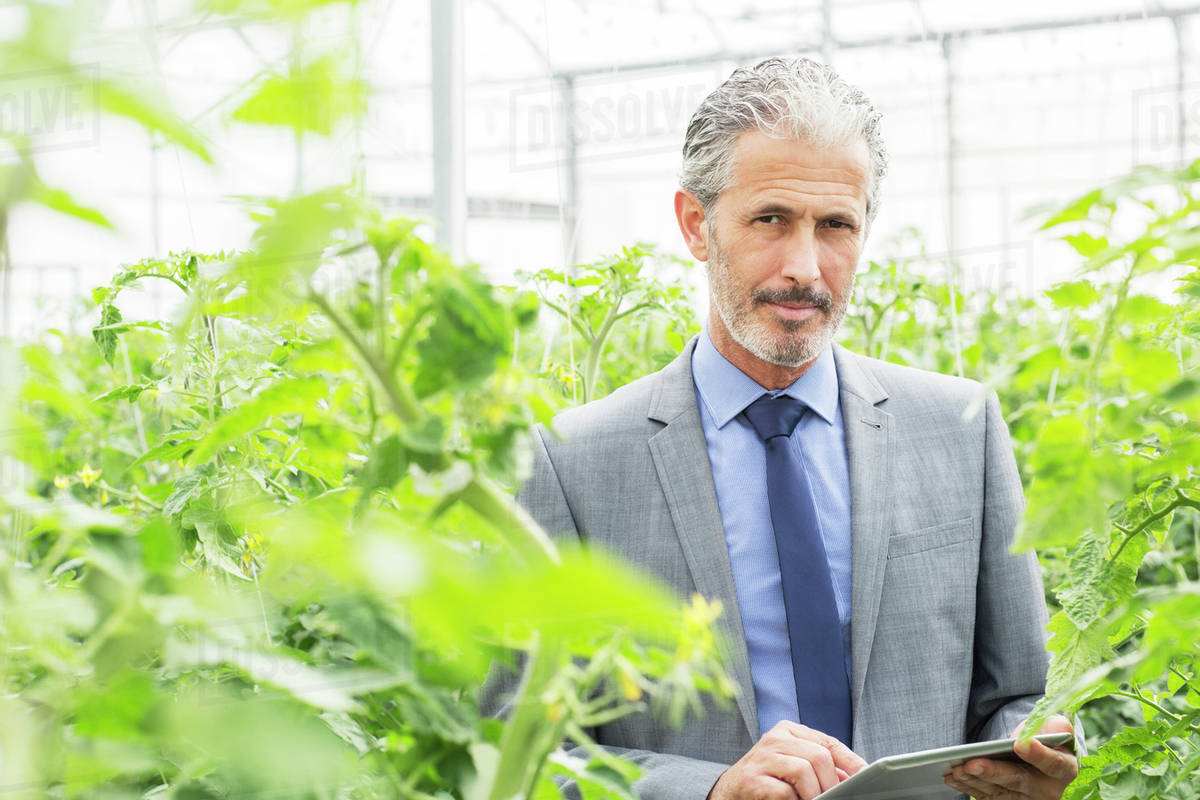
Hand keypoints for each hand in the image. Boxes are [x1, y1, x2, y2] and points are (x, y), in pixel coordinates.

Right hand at [708, 721, 866, 799]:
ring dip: (813, 795)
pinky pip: (785, 792)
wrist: (731, 792)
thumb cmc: (769, 780)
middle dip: (831, 784)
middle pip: (819, 756)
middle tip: (831, 798)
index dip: (851, 762)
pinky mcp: (753, 779)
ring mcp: (762, 757)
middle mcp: (775, 738)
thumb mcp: (795, 766)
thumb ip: (821, 767)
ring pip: (804, 771)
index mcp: (789, 731)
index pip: (829, 743)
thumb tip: (853, 778)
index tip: (866, 777)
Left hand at [945, 715, 1078, 799]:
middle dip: (993, 772)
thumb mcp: (1052, 727)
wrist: (1037, 754)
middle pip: (1020, 781)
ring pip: (1000, 792)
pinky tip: (954, 778)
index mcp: (1064, 768)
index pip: (1053, 764)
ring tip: (957, 769)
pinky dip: (970, 787)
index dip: (1038, 755)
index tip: (1020, 744)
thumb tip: (1050, 731)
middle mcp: (1049, 790)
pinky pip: (989, 798)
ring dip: (975, 781)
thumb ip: (1052, 726)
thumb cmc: (1043, 738)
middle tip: (972, 764)